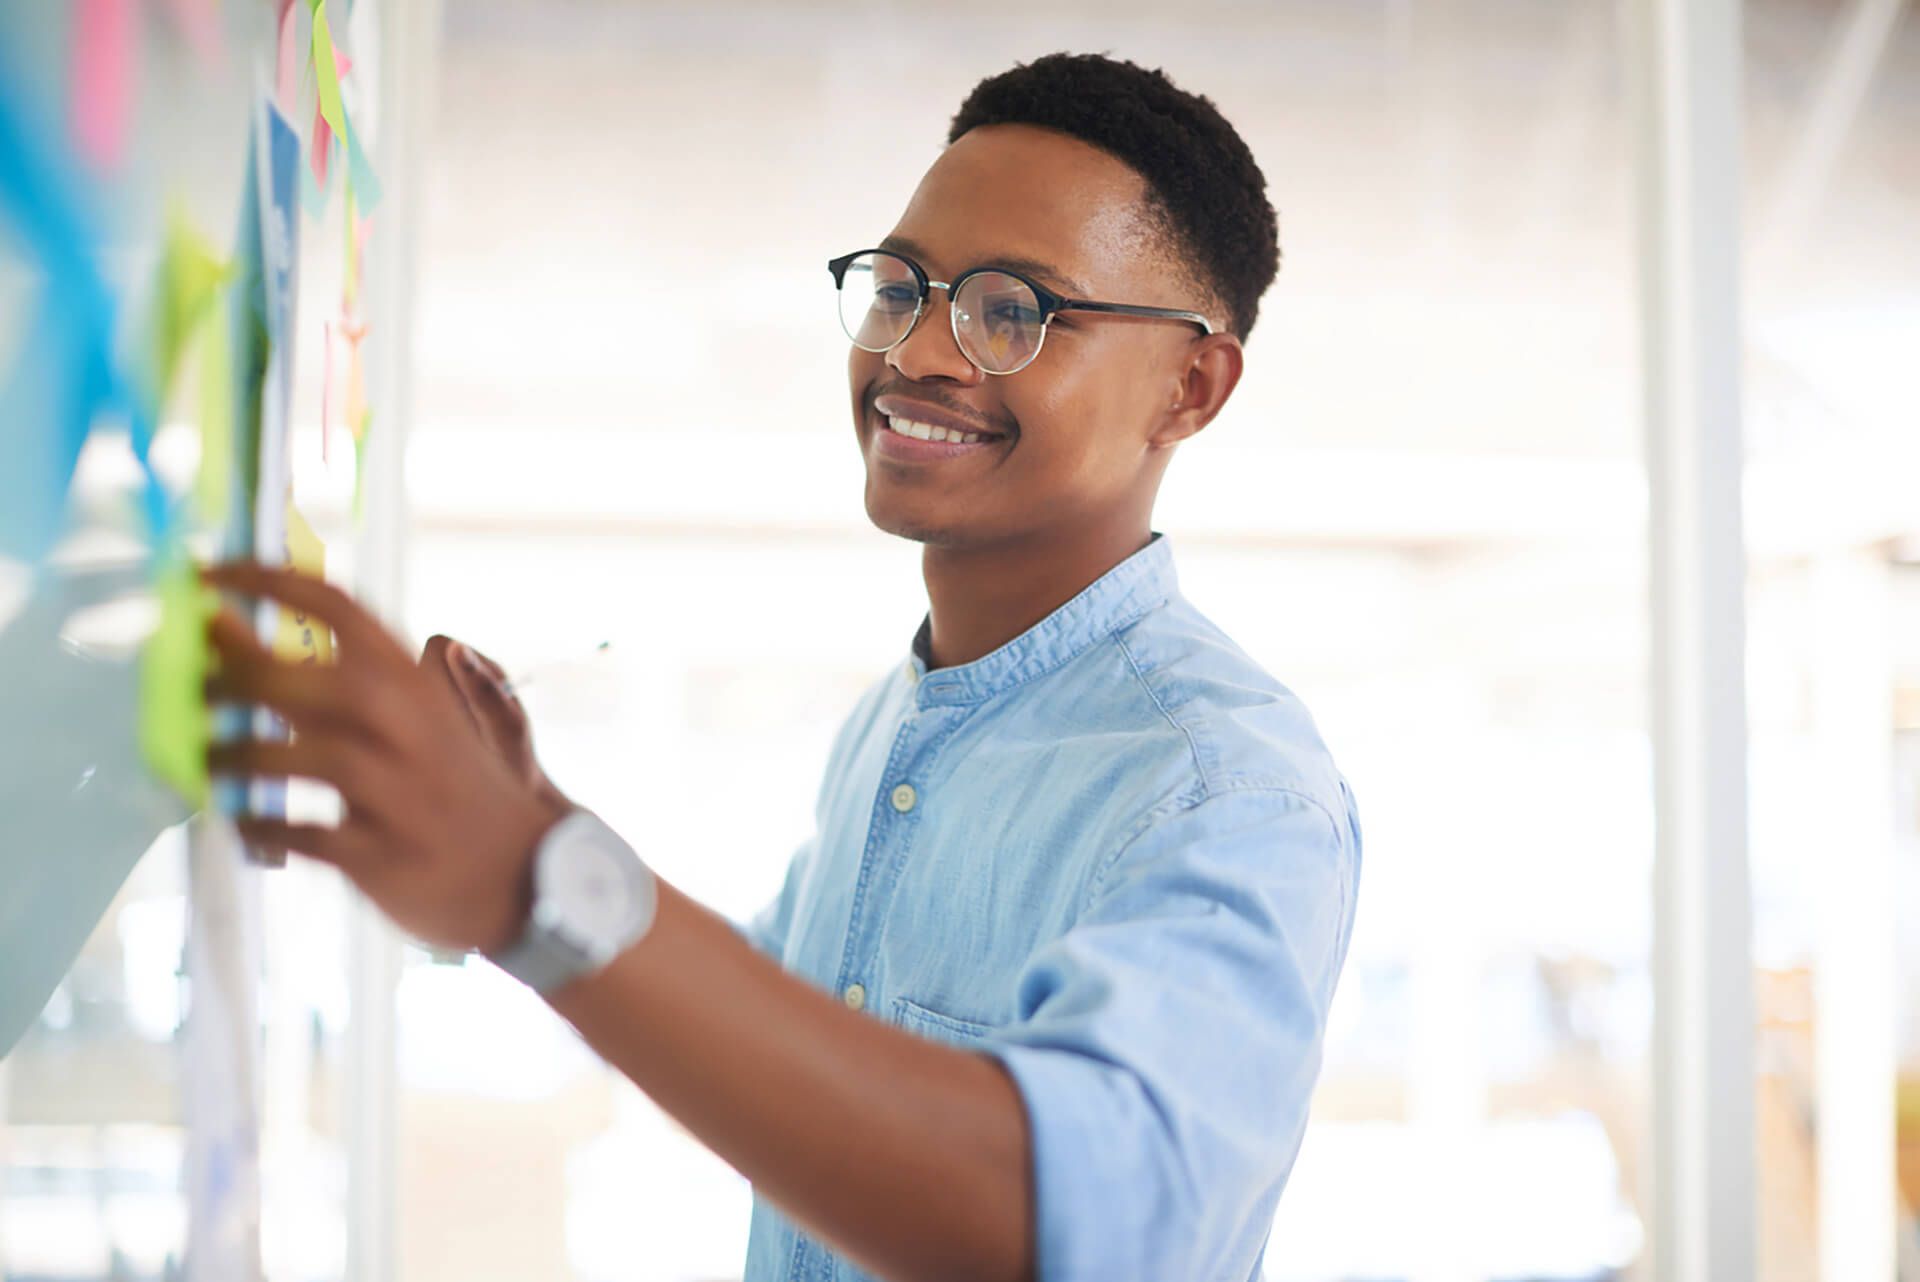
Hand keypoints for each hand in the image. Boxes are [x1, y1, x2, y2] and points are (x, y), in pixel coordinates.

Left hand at [201, 561, 571, 952]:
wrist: (524, 873)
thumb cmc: (451, 787)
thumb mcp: (420, 719)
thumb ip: (347, 680)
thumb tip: (234, 634)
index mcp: (416, 684)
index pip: (339, 607)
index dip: (266, 581)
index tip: (209, 575)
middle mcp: (412, 731)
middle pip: (317, 681)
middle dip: (243, 675)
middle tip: (200, 683)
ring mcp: (402, 795)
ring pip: (304, 758)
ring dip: (239, 756)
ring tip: (210, 760)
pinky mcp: (385, 856)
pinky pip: (305, 835)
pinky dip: (261, 826)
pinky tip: (241, 821)